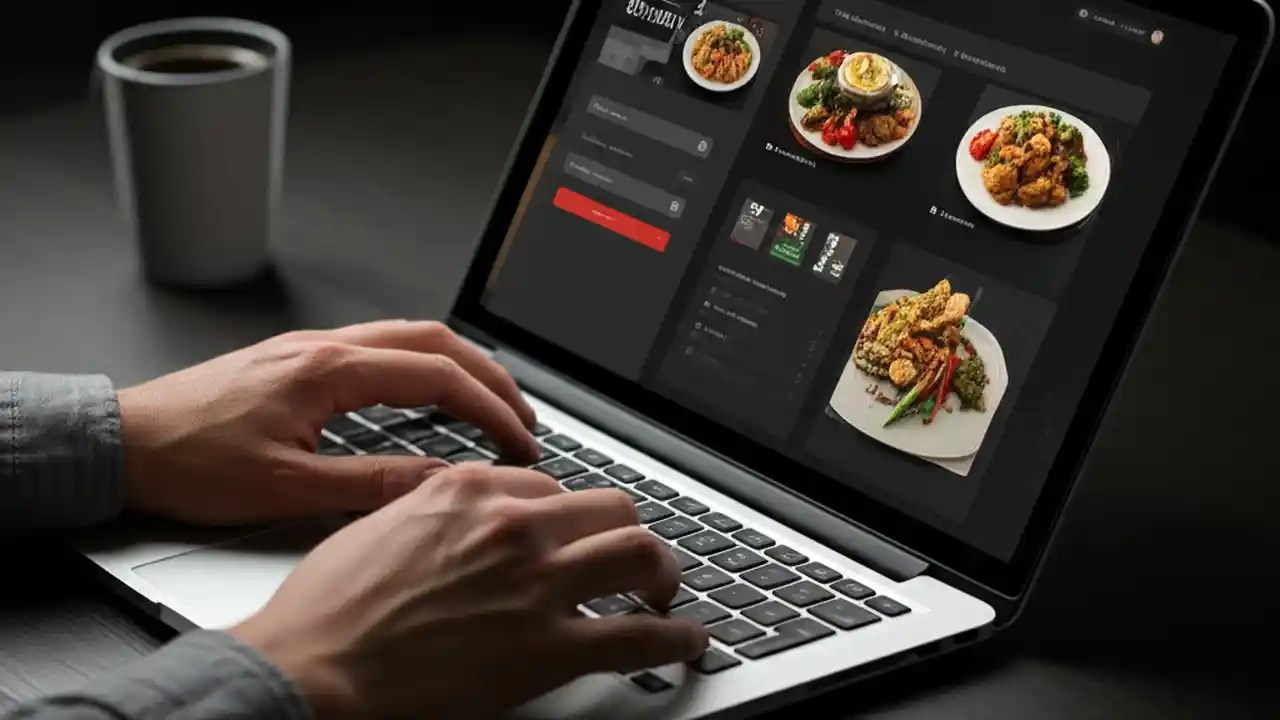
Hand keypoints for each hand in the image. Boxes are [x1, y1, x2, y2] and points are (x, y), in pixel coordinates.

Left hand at [117, 320, 538, 524]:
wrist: (123, 443)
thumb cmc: (190, 462)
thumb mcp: (287, 487)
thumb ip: (372, 482)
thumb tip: (439, 480)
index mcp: (328, 370)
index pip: (436, 376)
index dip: (489, 408)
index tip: (519, 438)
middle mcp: (324, 346)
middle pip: (433, 340)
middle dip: (489, 375)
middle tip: (523, 414)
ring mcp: (311, 348)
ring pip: (408, 337)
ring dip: (457, 365)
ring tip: (489, 402)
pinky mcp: (298, 360)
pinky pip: (380, 348)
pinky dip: (422, 366)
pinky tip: (426, 394)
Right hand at [230, 464, 708, 718]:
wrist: (311, 670)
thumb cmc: (328, 610)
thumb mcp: (377, 525)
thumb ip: (433, 509)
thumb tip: (462, 513)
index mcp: (468, 490)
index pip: (550, 486)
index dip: (567, 515)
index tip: (573, 533)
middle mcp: (514, 526)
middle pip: (609, 509)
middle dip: (627, 533)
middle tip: (632, 556)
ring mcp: (537, 584)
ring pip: (638, 554)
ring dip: (663, 573)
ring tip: (666, 591)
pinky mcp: (549, 647)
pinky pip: (637, 635)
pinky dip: (675, 636)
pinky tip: (685, 640)